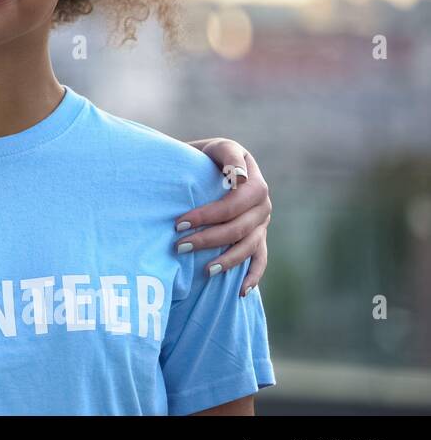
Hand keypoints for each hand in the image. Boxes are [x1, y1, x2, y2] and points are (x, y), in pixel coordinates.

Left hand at [178, 139, 270, 296]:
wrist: (204, 165)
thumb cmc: (200, 156)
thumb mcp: (207, 148)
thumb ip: (220, 156)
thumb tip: (237, 176)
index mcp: (249, 172)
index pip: (235, 199)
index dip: (208, 213)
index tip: (178, 224)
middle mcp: (260, 198)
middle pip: (239, 224)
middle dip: (208, 237)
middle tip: (178, 245)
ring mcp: (262, 218)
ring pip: (249, 243)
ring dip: (227, 259)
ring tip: (204, 270)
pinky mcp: (259, 235)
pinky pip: (261, 258)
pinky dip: (253, 275)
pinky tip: (241, 291)